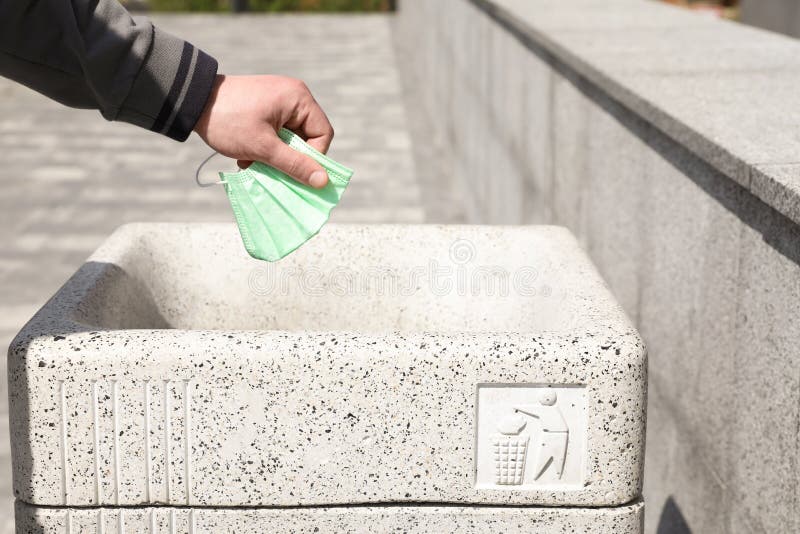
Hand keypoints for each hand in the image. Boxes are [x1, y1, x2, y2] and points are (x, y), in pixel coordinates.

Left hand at [194, 74, 333, 187]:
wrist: (192, 101)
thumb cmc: (229, 121)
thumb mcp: (263, 147)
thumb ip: (294, 165)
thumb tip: (323, 182)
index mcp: (299, 98)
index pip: (323, 134)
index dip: (313, 157)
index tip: (293, 171)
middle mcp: (293, 96)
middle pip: (307, 137)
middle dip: (289, 158)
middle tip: (270, 168)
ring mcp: (279, 101)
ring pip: (291, 139)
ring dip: (275, 156)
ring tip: (254, 161)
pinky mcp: (266, 107)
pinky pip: (277, 133)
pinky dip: (266, 147)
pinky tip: (248, 154)